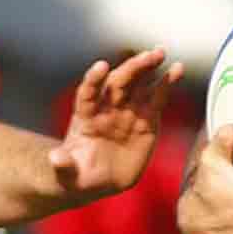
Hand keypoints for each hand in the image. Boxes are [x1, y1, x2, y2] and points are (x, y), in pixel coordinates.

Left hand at [49, 49, 180, 198]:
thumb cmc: (78, 176)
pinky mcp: (146, 120)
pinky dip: (167, 84)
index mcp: (85, 117)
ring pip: (138, 84)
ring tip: (161, 53)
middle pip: (118, 81)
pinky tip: (177, 70)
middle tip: (148, 56)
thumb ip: (63, 165)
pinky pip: (157, 99)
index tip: (102, 67)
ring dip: (149, 67)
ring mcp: (127, 112)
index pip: (88, 92)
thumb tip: (55, 158)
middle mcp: (107, 108)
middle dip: (132, 67)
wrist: (97, 180)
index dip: (94, 79)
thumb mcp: (67, 175)